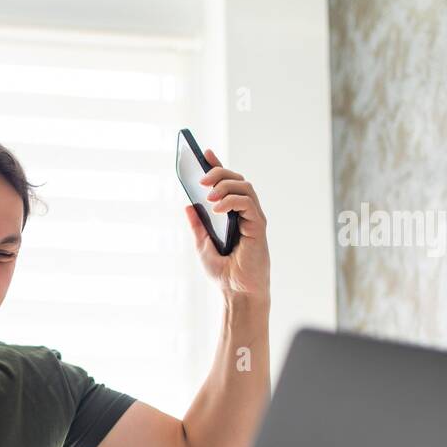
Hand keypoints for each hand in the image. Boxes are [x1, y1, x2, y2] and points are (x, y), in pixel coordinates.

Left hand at [184, 149, 269, 302]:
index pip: (227, 185)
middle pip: (237, 180)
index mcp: (232, 216)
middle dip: (218, 173)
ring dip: (225, 186)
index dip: (217, 167)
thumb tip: (188, 204)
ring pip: (244, 187)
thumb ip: (198, 225)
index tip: (204, 153)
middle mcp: (245, 214)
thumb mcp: (202, 246)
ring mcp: (253, 219)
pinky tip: (217, 208)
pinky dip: (232, 201)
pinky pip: (248, 203)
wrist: (237, 293)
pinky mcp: (258, 227)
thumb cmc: (224, 273)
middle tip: (200, 178)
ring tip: (208, 196)